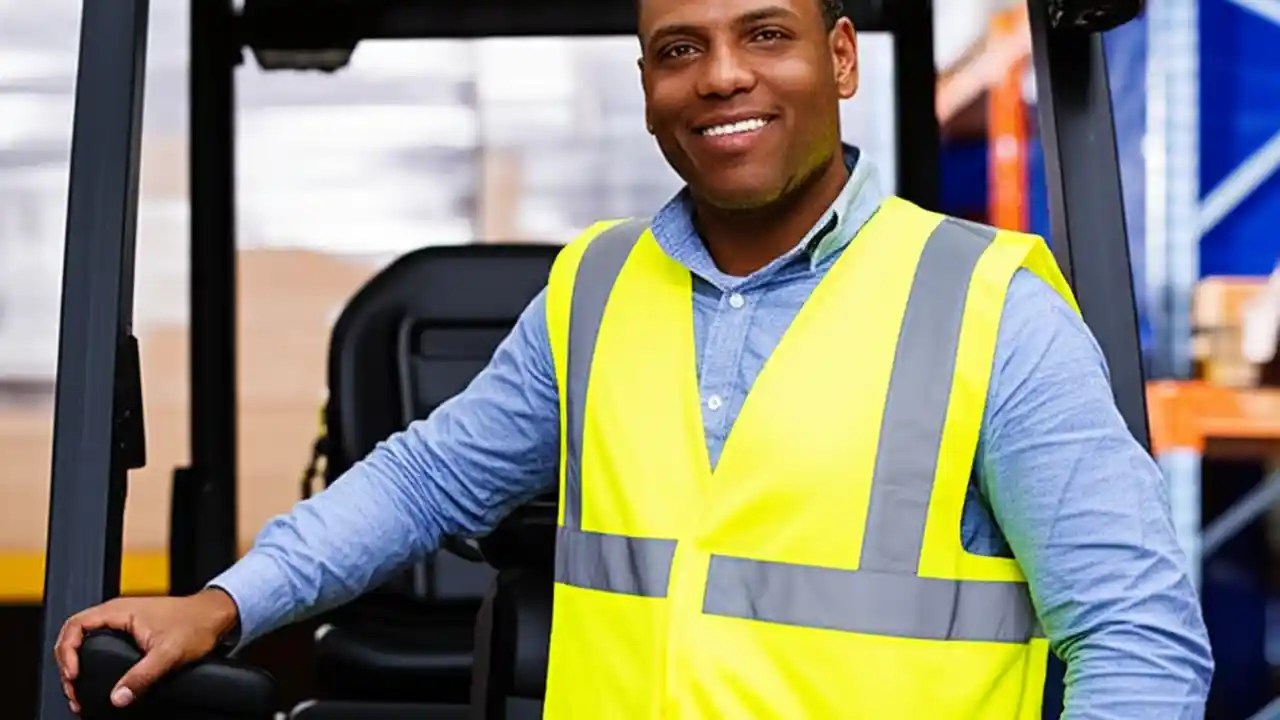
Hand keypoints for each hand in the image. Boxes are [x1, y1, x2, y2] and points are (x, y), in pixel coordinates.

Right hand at [54, 588, 239, 713]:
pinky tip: (94, 680)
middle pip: (75, 636)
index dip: (67, 652)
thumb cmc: (197, 624)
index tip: (73, 675)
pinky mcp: (130, 632)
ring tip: (79, 690)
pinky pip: (100, 645)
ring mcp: (123, 622)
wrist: (216, 616)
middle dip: (68, 664)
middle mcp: (117, 614)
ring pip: (86, 642)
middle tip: (73, 690)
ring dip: (78, 665)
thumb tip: (118, 697)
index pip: (75, 626)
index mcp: (120, 611)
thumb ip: (143, 676)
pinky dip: (91, 663)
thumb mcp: (169, 653)